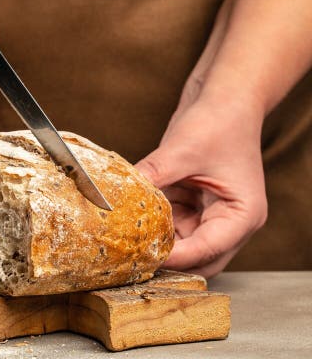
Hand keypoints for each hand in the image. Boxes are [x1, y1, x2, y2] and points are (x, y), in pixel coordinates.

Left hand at [135, 93, 266, 277]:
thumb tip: (116, 197)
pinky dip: (152, 226)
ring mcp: (210, 215)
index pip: (207, 250)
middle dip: (167, 262)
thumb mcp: (182, 150)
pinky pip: (170, 226)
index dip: (174, 258)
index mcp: (242, 215)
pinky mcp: (192, 205)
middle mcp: (230, 221)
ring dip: (156, 244)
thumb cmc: (220, 120)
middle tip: (131, 259)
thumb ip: (151, 176)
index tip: (143, 258)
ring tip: (124, 242)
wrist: (225, 97)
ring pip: (181, 246)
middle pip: (198, 261)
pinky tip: (129, 222)